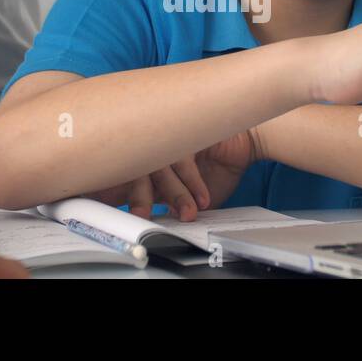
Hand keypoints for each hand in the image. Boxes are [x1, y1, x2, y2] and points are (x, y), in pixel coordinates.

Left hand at [84, 127, 262, 220]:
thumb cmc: (214, 168)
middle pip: (136, 173)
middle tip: (141, 216)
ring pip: (161, 168)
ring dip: (174, 194)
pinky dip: (193, 182)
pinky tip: (203, 199)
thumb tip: (161, 228)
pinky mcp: (185, 132)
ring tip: (186, 214)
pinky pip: (184, 160)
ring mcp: (168, 140)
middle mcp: (154, 151)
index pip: (126, 180)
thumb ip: (173, 207)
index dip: (119, 196)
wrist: (241, 144)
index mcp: (148, 167)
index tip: (120, 214)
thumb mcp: (191, 197)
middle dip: (138, 197)